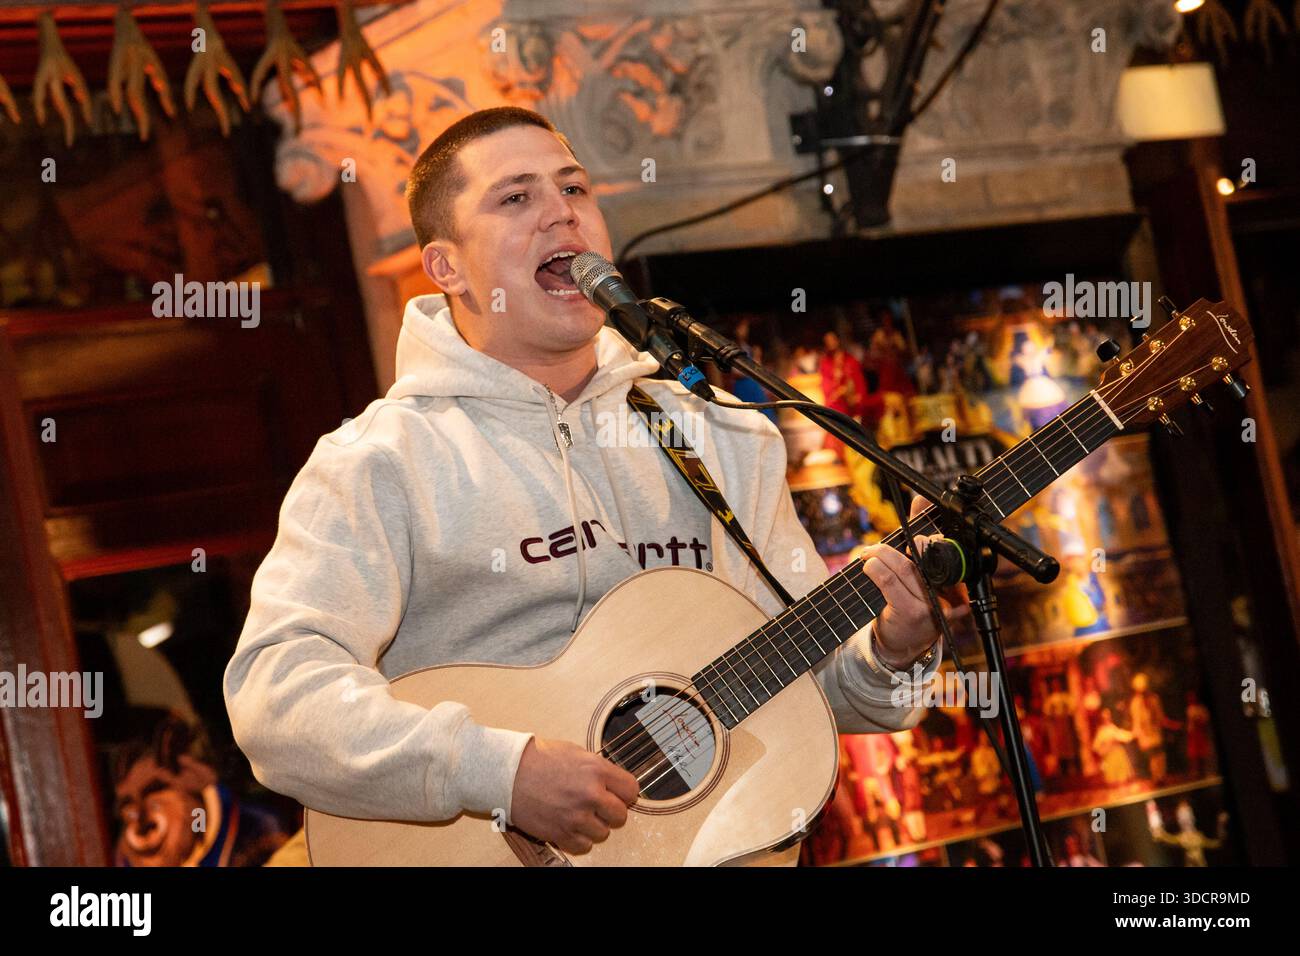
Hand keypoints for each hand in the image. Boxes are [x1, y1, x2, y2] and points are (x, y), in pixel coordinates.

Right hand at [509, 737, 639, 854]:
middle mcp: (590, 794)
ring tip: (579, 813)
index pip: (631, 790)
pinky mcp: (560, 833)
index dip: (624, 792)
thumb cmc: (539, 759)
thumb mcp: (577, 753)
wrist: (509, 772)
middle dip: (611, 811)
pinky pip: (584, 846)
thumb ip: (598, 769)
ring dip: (594, 826)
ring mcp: (576, 816)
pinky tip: (570, 825)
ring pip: (603, 833)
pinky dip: (579, 839)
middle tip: (597, 805)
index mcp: (597, 770)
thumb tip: (614, 783)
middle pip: (620, 815)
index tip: (617, 794)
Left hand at [861, 496, 969, 667]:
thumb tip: (920, 499)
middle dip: (899, 543)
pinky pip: (891, 582)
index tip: (919, 501)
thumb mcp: (915, 572)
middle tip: (877, 548)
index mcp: (950, 577)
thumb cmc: (908, 603)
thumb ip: (917, 537)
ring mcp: (930, 603)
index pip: (940, 542)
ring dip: (880, 555)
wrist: (904, 644)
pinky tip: (867, 567)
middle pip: (921, 554)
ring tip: (868, 555)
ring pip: (904, 567)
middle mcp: (946, 590)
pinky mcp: (911, 612)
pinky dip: (875, 570)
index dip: (927, 521)